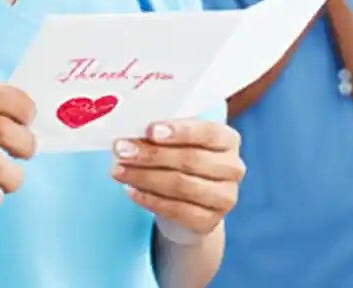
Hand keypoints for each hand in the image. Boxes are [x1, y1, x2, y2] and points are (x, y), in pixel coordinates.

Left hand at [111, 119, 244, 235]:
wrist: (193, 201)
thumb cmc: (183, 160)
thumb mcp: (179, 141)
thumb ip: (164, 135)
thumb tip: (132, 134)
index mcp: (229, 140)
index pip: (208, 132)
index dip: (179, 131)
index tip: (150, 130)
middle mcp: (233, 168)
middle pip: (190, 160)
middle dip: (151, 154)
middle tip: (121, 150)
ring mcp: (224, 197)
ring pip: (181, 185)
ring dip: (145, 177)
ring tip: (119, 170)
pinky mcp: (210, 221)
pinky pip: (176, 210)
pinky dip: (150, 199)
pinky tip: (131, 190)